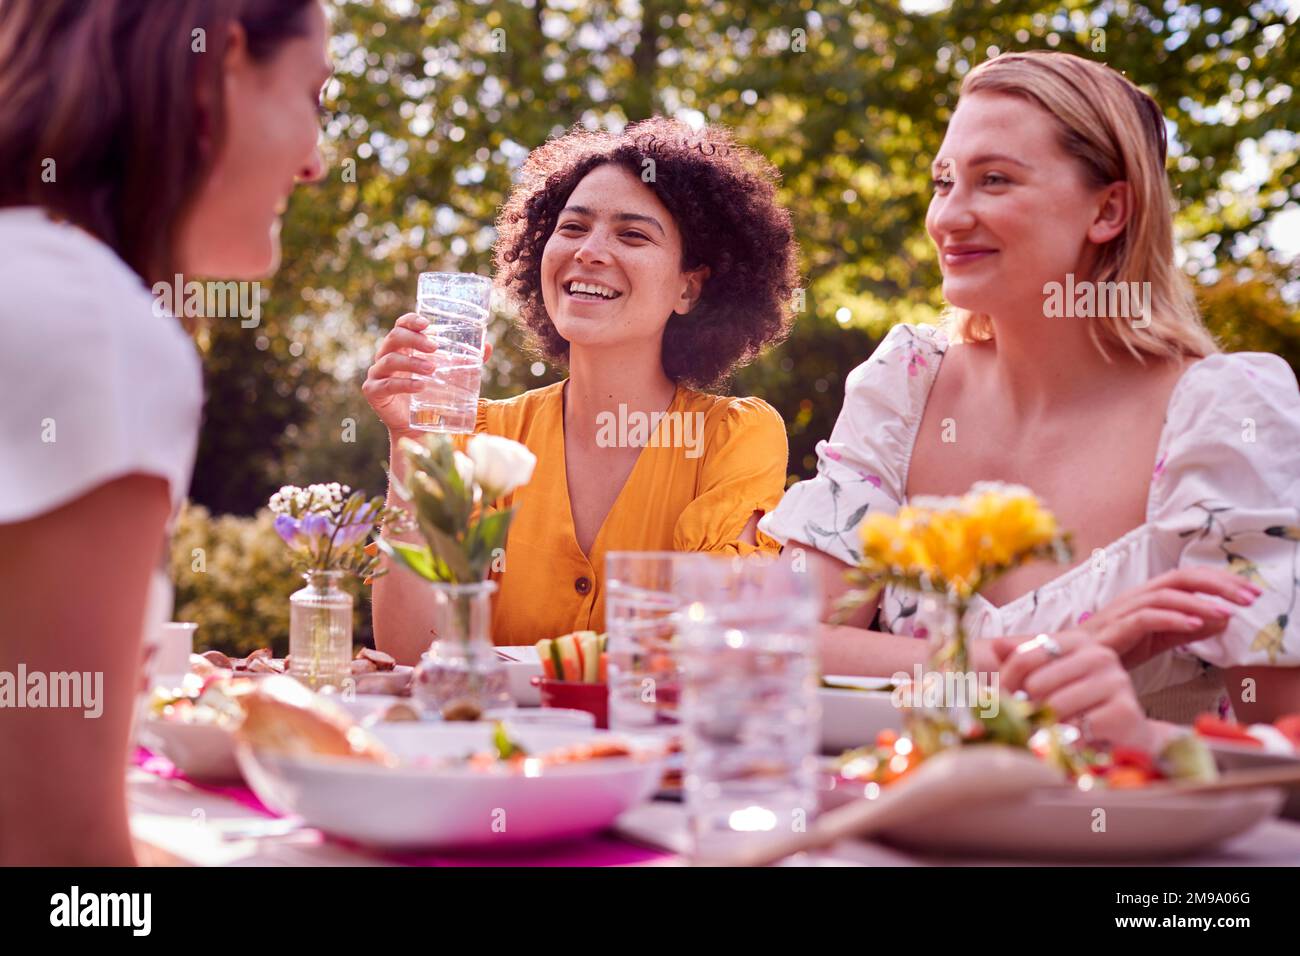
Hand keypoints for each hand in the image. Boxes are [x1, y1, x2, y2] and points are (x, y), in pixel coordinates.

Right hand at [362, 313, 492, 438]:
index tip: (426, 324)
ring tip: (432, 370)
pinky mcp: (374, 392)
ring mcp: (377, 374)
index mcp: (402, 348)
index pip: (401, 326)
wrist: (419, 429)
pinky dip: (404, 384)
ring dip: (412, 363)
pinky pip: (386, 385)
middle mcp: (386, 357)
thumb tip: (487, 346)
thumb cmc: (433, 396)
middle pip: (394, 338)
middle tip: (434, 347)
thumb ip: (466, 361)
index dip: (410, 321)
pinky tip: (420, 386)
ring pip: (390, 360)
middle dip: (414, 340)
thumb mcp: (450, 376)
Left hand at [993, 631, 1155, 751]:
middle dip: (1025, 708)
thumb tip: (989, 647)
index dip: (1004, 684)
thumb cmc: (1077, 706)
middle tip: (1026, 722)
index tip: (1002, 701)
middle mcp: (1100, 654)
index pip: (1022, 657)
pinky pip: (1077, 728)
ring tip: (1050, 730)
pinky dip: (1068, 740)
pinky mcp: (1125, 711)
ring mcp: (1116, 681)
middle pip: (1036, 683)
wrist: (1125, 737)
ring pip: (1055, 706)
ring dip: (1046, 725)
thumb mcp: (1046, 677)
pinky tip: (1075, 740)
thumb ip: (1015, 659)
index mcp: (1077, 641)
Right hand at [1080, 567, 1260, 667]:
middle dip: (1219, 585)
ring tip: (1226, 615)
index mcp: (1148, 595)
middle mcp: (1136, 596)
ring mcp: (1124, 611)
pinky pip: (1145, 618)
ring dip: (1199, 604)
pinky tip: (1194, 627)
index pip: (1189, 577)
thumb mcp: (1158, 640)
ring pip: (1165, 596)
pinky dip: (1172, 619)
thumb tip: (1224, 620)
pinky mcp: (1114, 629)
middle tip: (1250, 597)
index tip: (1251, 593)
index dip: (1222, 581)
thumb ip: (1187, 630)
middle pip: (1180, 578)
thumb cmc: (1113, 649)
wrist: (1072, 665)